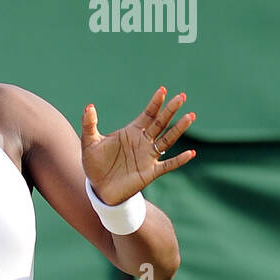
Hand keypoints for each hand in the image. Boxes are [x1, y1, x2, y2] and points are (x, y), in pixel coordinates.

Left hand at [81, 87, 195, 206]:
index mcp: (132, 132)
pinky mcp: (150, 172)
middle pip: (160, 123)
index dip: (155, 102)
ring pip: (167, 140)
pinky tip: (191, 153)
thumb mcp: (90, 144)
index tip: (163, 90)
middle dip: (170, 110)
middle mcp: (143, 142)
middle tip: (182, 96)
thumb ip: (89, 125)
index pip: (147, 114)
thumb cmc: (95, 165)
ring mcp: (148, 157)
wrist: (99, 189)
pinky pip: (168, 165)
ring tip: (190, 116)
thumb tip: (88, 107)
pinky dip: (179, 160)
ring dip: (178, 129)